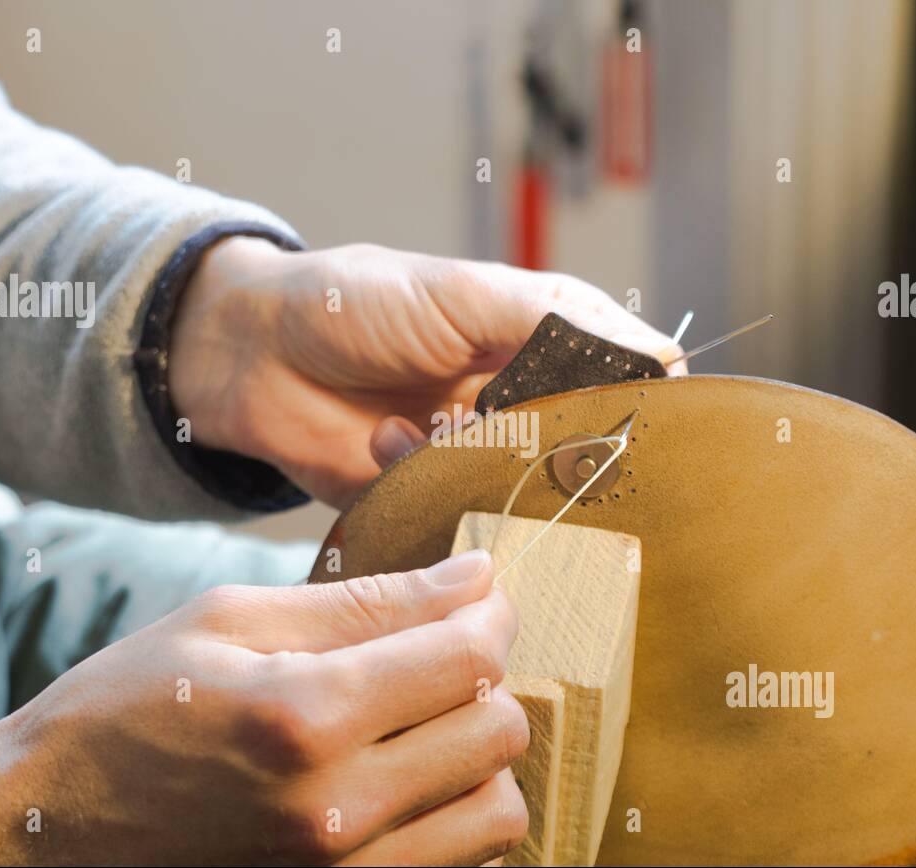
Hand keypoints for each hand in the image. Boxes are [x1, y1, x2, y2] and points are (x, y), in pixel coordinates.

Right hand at [0, 550, 529, 864]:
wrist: (45, 830)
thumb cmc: (125, 709)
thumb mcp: (230, 621)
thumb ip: (365, 600)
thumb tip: (472, 577)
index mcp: (306, 716)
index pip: (467, 658)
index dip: (490, 614)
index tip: (476, 596)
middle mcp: (336, 809)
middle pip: (498, 732)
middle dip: (489, 676)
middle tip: (446, 650)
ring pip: (497, 812)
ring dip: (481, 754)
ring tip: (430, 721)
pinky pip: (462, 866)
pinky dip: (457, 816)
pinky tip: (410, 780)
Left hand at [169, 239, 685, 505]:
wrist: (252, 355)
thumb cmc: (357, 303)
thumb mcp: (463, 294)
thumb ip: (557, 322)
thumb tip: (662, 357)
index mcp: (544, 346)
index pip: (624, 389)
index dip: (631, 413)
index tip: (622, 431)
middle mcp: (522, 409)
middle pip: (581, 456)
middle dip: (549, 453)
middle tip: (504, 434)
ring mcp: (478, 461)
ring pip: (523, 498)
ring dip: (475, 465)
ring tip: (422, 422)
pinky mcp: (433, 505)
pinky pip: (463, 525)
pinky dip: (427, 488)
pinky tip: (386, 444)